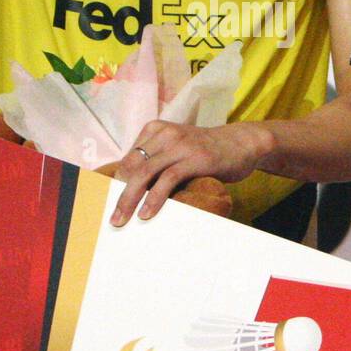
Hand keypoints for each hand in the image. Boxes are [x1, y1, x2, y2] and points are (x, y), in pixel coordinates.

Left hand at [109, 120, 273, 225]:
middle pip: (132, 166)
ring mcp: (181, 145)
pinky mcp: (196, 158)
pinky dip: (154, 198)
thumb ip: (157, 161)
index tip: (107, 204)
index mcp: (155, 129)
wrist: (242, 143)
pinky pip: (168, 179)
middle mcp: (165, 133)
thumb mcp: (177, 149)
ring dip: (130, 199)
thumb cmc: (206, 152)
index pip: (127, 159)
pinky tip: (147, 214)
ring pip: (145, 173)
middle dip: (118, 194)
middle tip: (113, 218)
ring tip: (123, 220)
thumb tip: (131, 190)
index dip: (115, 183)